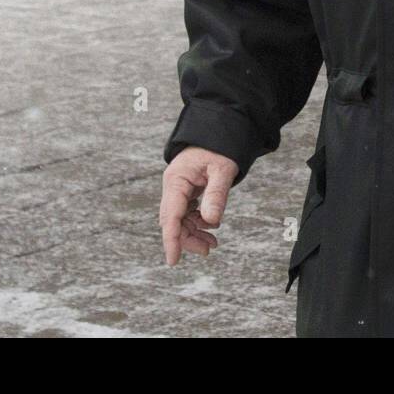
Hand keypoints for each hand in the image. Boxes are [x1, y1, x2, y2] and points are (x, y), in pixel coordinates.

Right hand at [160, 146, 239, 264]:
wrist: (217, 132)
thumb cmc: (219, 148)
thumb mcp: (222, 169)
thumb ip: (216, 194)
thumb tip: (211, 221)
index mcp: (176, 180)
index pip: (171, 215)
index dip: (171, 239)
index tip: (173, 261)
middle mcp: (173, 186)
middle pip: (174, 221)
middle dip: (188, 238)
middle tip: (208, 250)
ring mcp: (178, 189)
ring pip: (180, 219)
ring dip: (193, 233)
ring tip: (212, 243)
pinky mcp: (185, 191)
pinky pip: (187, 212)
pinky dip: (197, 223)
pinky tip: (211, 226)